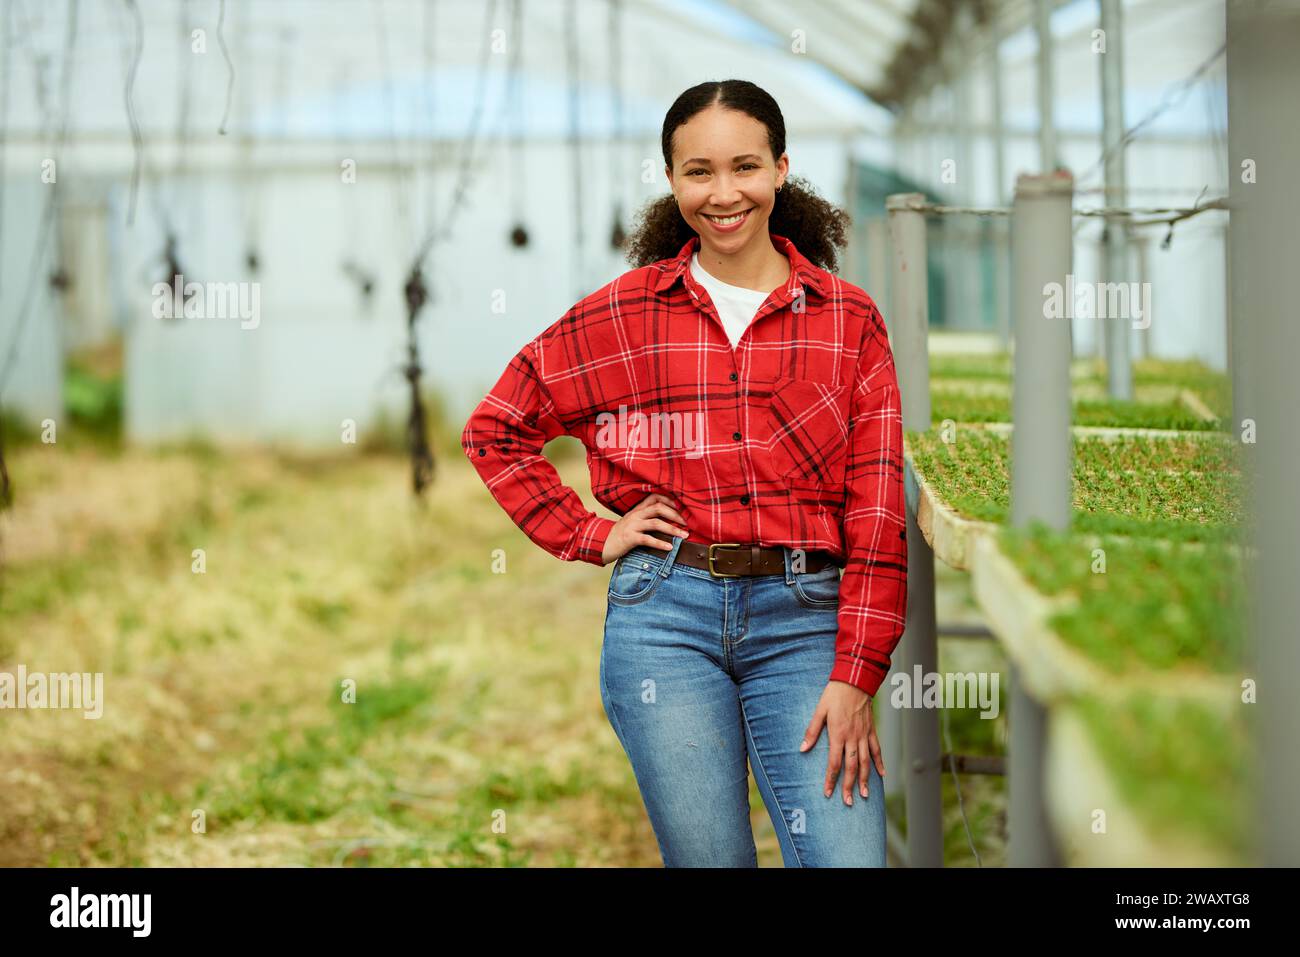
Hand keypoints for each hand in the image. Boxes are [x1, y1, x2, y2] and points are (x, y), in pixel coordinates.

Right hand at [600, 493, 688, 565]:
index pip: (655, 497)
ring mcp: (632, 526)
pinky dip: (660, 543)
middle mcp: (636, 515)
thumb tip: (668, 520)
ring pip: (656, 523)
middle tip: (688, 523)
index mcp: (637, 509)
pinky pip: (647, 539)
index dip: (670, 501)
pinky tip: (670, 547)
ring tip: (685, 536)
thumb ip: (646, 517)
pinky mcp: (629, 538)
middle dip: (676, 515)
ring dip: (673, 529)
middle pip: (659, 508)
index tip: (683, 509)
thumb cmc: (620, 534)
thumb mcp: (632, 522)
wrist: (601, 544)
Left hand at [799, 680, 885, 805]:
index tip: (828, 793)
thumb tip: (802, 749)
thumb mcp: (819, 711)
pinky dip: (879, 763)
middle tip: (847, 802)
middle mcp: (852, 738)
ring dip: (864, 780)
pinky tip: (882, 775)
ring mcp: (864, 735)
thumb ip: (811, 731)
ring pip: (865, 762)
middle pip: (851, 767)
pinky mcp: (871, 731)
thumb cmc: (834, 695)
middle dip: (848, 786)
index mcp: (838, 734)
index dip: (831, 779)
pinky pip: (877, 750)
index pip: (834, 763)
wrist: (854, 681)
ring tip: (863, 795)